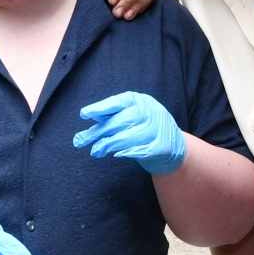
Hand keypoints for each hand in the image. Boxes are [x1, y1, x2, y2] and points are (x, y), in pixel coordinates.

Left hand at [73, 91, 187, 175]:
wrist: (172, 144)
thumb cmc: (143, 127)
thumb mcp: (129, 115)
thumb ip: (111, 115)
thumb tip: (89, 115)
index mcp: (140, 101)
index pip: (117, 102)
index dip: (100, 108)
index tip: (83, 114)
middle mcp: (150, 112)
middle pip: (120, 121)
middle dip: (99, 132)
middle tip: (81, 140)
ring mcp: (158, 129)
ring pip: (128, 137)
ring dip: (109, 144)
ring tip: (95, 150)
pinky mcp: (162, 146)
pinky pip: (140, 150)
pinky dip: (126, 152)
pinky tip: (115, 154)